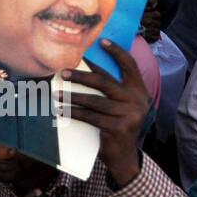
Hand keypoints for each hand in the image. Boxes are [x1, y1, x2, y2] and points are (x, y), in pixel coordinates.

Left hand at [59, 39, 148, 187]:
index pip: (130, 65)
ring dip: (73, 97)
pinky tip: (61, 110)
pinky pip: (92, 117)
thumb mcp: (119, 104)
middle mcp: (137, 100)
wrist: (123, 155)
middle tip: (62, 72)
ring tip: (57, 94)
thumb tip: (84, 64)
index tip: (102, 41)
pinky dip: (74, 113)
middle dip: (81, 76)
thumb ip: (111, 87)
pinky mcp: (119, 128)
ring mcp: (130, 115)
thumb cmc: (116, 123)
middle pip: (105, 82)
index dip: (117, 52)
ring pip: (95, 101)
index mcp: (139, 90)